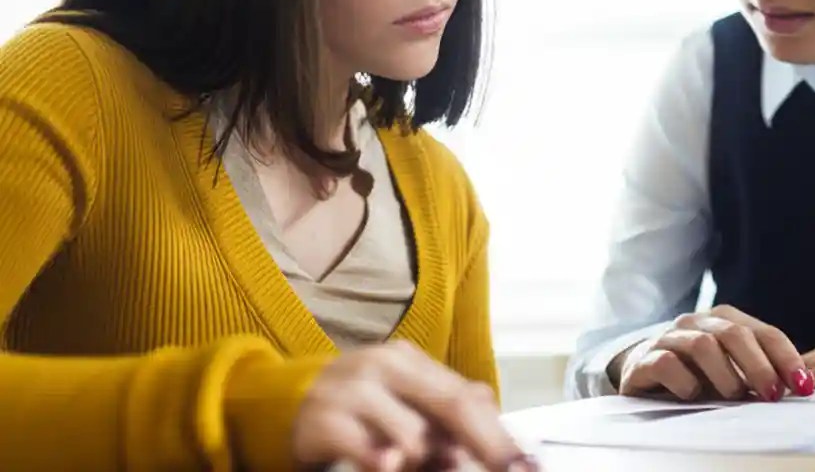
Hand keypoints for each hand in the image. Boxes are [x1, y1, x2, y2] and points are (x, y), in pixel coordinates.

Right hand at [292, 340, 535, 471]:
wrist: (279, 404)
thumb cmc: (353, 408)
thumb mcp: (399, 399)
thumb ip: (440, 406)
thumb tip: (491, 410)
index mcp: (409, 362)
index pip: (468, 398)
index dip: (500, 434)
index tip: (526, 464)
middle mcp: (385, 367)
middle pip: (453, 407)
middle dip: (487, 447)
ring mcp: (353, 390)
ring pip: (414, 433)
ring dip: (431, 461)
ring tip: (434, 469)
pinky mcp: (323, 419)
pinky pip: (365, 444)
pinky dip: (384, 460)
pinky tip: (391, 466)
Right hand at [615, 305, 814, 401]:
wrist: (641, 370)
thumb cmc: (695, 372)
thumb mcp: (730, 368)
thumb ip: (759, 371)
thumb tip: (800, 386)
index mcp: (724, 320)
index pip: (764, 332)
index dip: (787, 358)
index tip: (803, 385)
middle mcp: (696, 322)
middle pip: (734, 334)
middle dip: (759, 365)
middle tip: (772, 394)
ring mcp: (668, 338)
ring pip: (702, 345)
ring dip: (725, 374)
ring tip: (734, 397)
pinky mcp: (644, 360)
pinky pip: (667, 364)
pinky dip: (685, 382)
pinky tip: (693, 396)